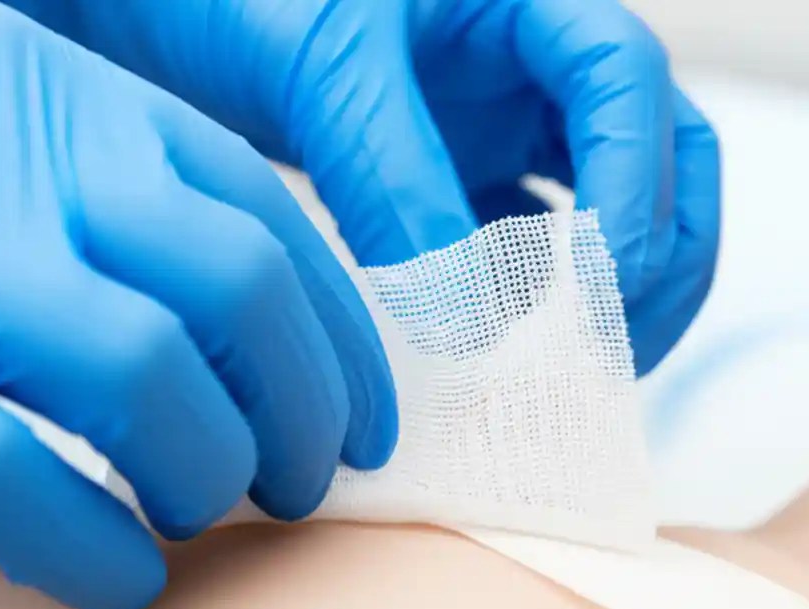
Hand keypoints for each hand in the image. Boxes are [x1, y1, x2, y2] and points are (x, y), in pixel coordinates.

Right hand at [0, 0, 395, 608]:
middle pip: (233, 290)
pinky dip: (92, 549)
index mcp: (60, 101)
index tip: (366, 423)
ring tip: (200, 515)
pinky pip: (14, 482)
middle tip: (298, 483)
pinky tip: (121, 577)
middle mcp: (8, 162)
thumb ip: (93, 199)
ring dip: (206, 472)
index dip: (339, 336)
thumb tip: (228, 341)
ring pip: (145, 378)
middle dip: (302, 408)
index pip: (258, 215)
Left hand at [9, 0, 720, 373]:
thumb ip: (392, 172)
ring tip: (570, 372)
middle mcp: (522, 65)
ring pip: (602, 210)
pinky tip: (494, 359)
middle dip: (659, 250)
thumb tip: (464, 316)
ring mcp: (491, 128)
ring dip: (607, 293)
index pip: (625, 75)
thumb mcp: (319, 65)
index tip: (603, 275)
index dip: (639, 176)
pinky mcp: (449, 183)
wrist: (146, 13)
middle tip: (615, 346)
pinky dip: (524, 308)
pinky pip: (515, 252)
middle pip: (661, 152)